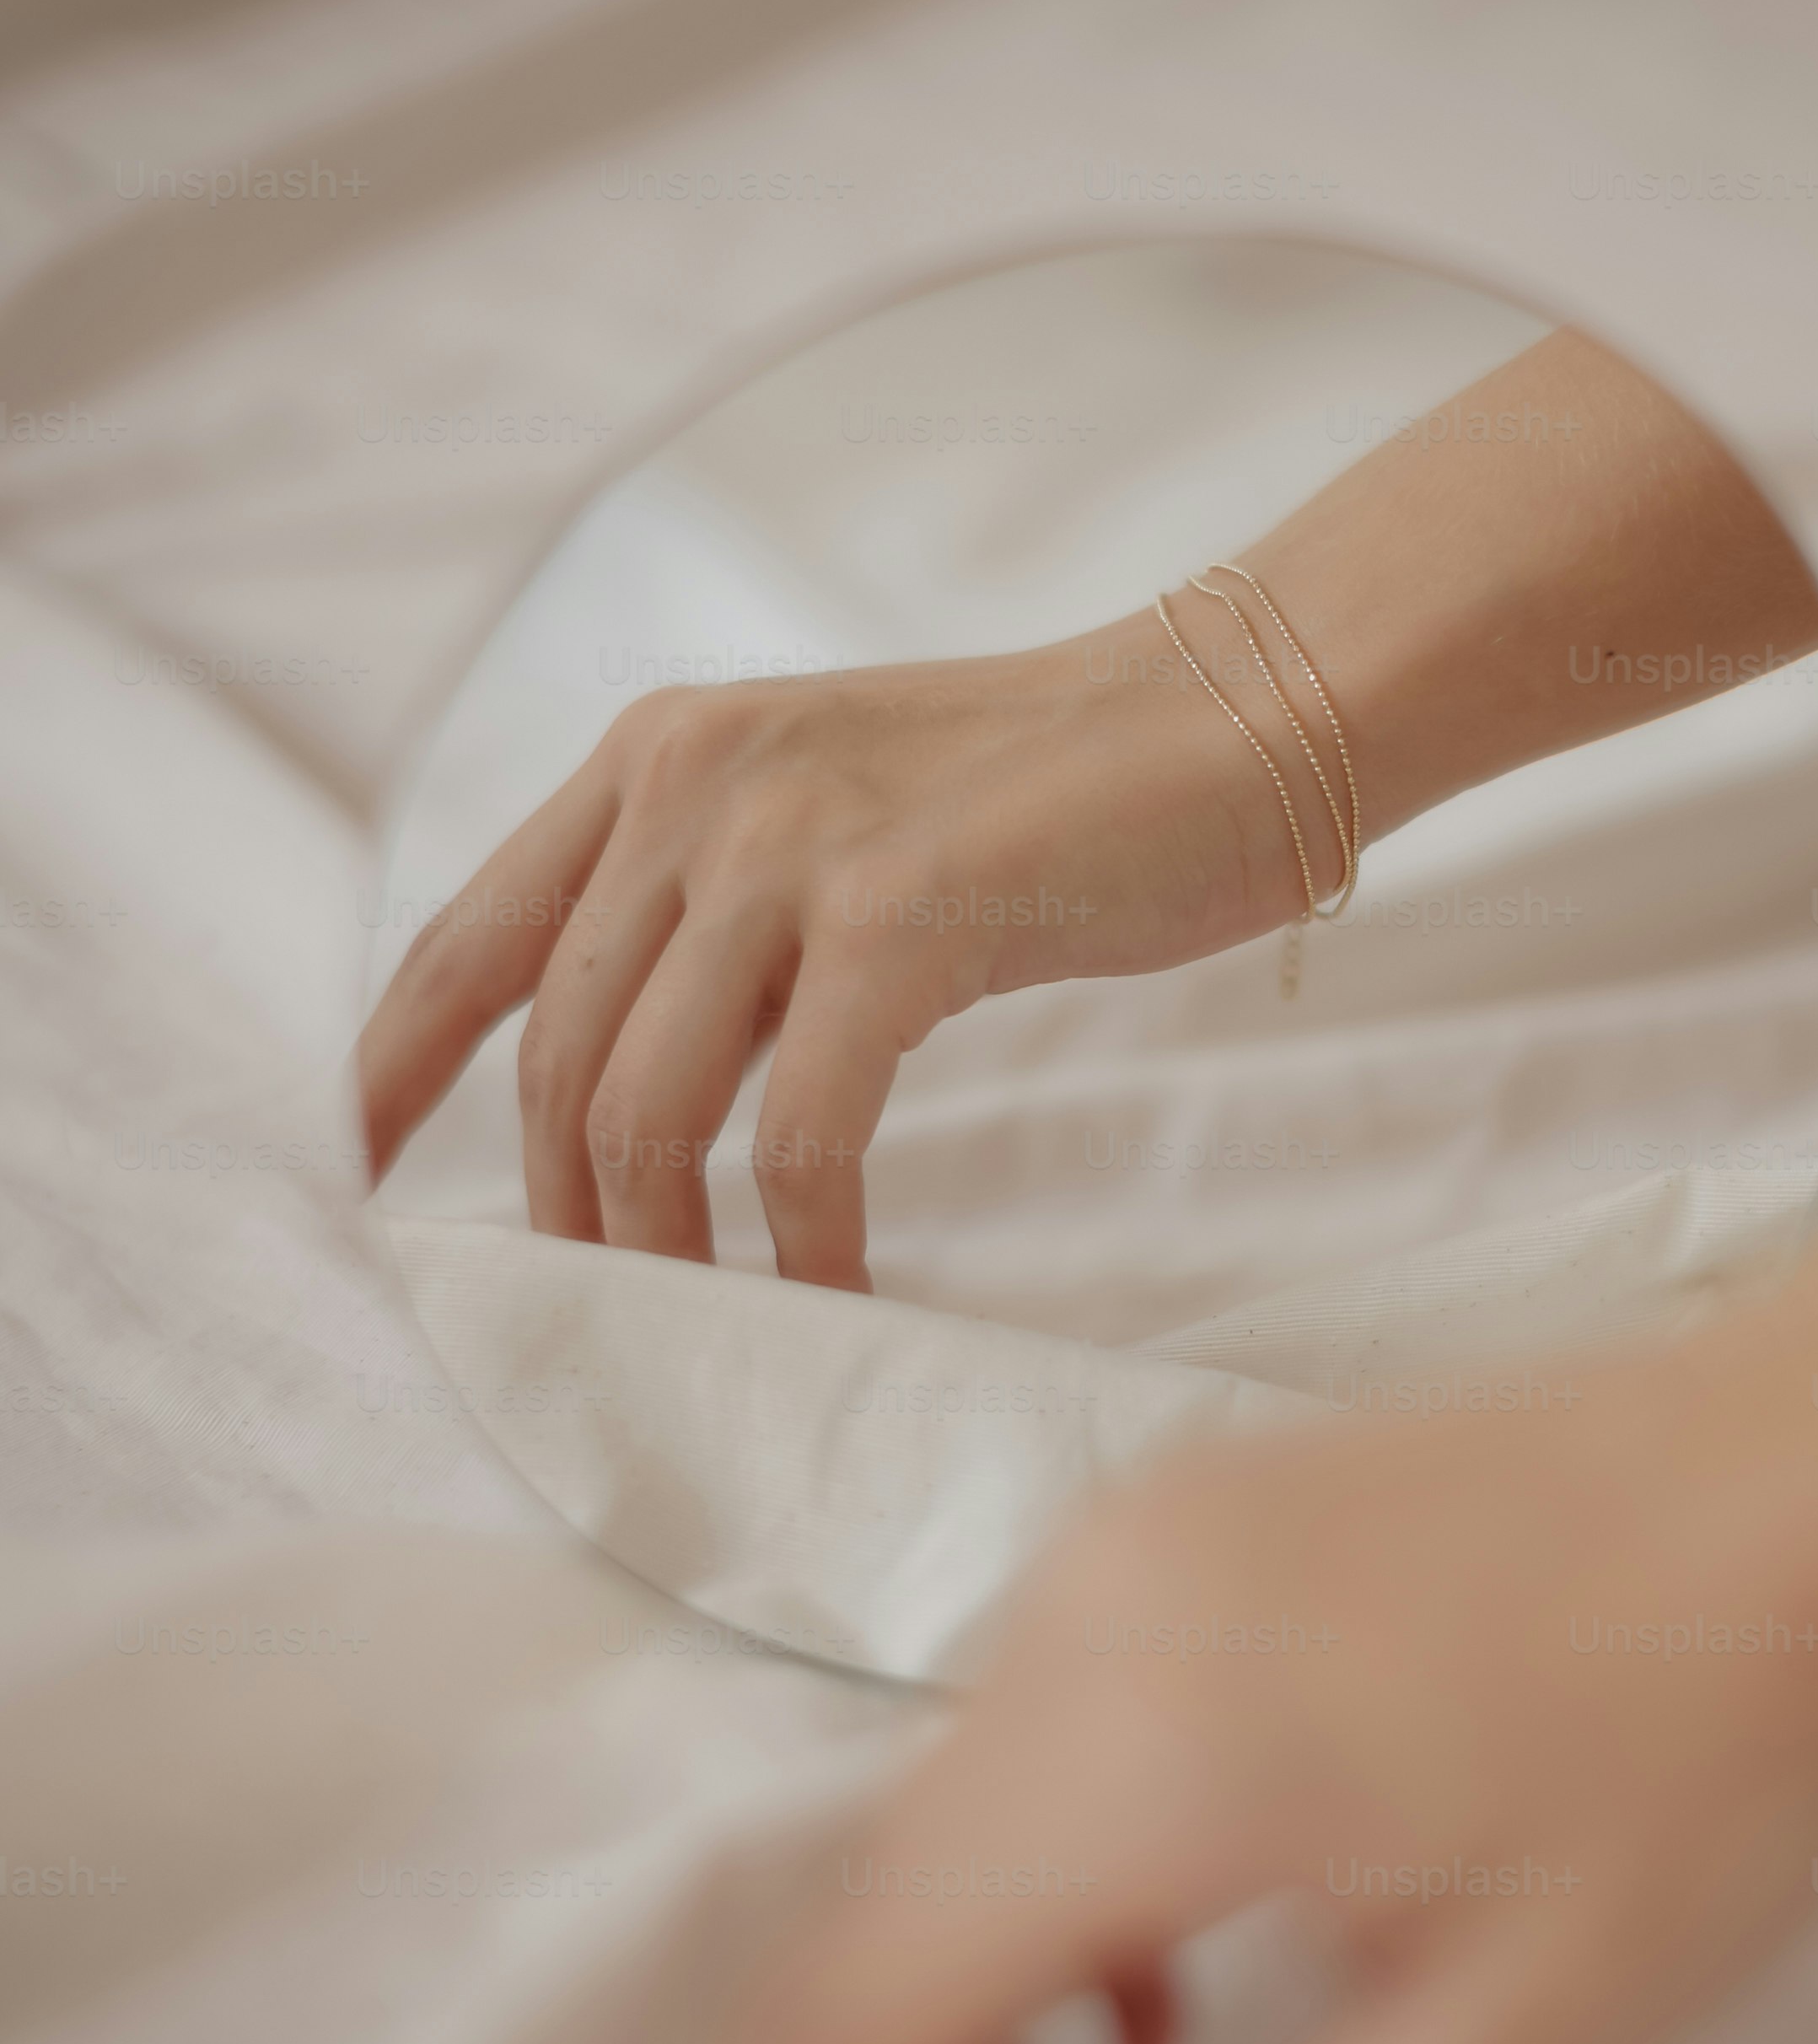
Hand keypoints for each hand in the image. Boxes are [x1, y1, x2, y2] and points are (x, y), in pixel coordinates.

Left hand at [357, 608, 1310, 1288]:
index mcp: (659, 757)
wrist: (1237, 716)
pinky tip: (834, 1290)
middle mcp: (693, 783)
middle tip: (607, 1315)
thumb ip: (722, 918)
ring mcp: (791, 843)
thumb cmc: (1052, 798)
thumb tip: (643, 1094)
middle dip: (564, 1212)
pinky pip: (802, 1134)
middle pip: (554, 1055)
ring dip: (669, 1248)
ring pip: (647, 1106)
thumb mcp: (834, 823)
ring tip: (716, 1327)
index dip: (389, 1068)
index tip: (353, 1175)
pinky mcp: (901, 913)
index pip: (469, 935)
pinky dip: (806, 1240)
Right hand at [576, 1318, 1817, 2043]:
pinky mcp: (1167, 1520)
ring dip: (978, 2002)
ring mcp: (1117, 1542)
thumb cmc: (1704, 1771)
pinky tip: (1150, 1990)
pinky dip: (1049, 1880)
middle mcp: (1081, 1618)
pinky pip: (1038, 1730)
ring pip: (960, 1822)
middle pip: (893, 1914)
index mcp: (1154, 1748)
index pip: (859, 2000)